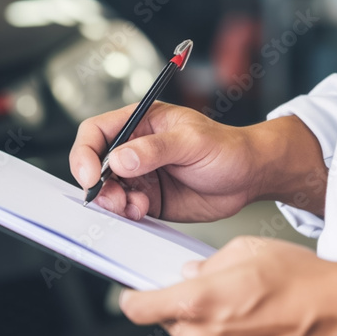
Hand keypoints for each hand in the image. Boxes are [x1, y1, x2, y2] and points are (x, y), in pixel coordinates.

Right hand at [70, 102, 325, 221]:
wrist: (250, 177)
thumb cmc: (227, 148)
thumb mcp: (192, 142)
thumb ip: (155, 149)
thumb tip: (120, 159)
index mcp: (140, 122)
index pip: (96, 132)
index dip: (85, 153)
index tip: (90, 175)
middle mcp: (135, 148)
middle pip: (95, 164)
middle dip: (99, 184)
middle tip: (115, 199)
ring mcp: (140, 175)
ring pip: (108, 190)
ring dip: (113, 202)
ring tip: (135, 207)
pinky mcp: (149, 199)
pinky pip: (125, 208)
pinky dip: (128, 213)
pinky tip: (144, 211)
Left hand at [118, 237, 336, 335]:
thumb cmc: (299, 279)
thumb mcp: (244, 249)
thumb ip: (208, 263)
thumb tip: (193, 271)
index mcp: (196, 303)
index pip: (139, 309)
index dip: (132, 299)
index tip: (133, 294)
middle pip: (171, 324)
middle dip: (184, 307)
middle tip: (214, 289)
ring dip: (208, 325)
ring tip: (244, 305)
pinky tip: (256, 323)